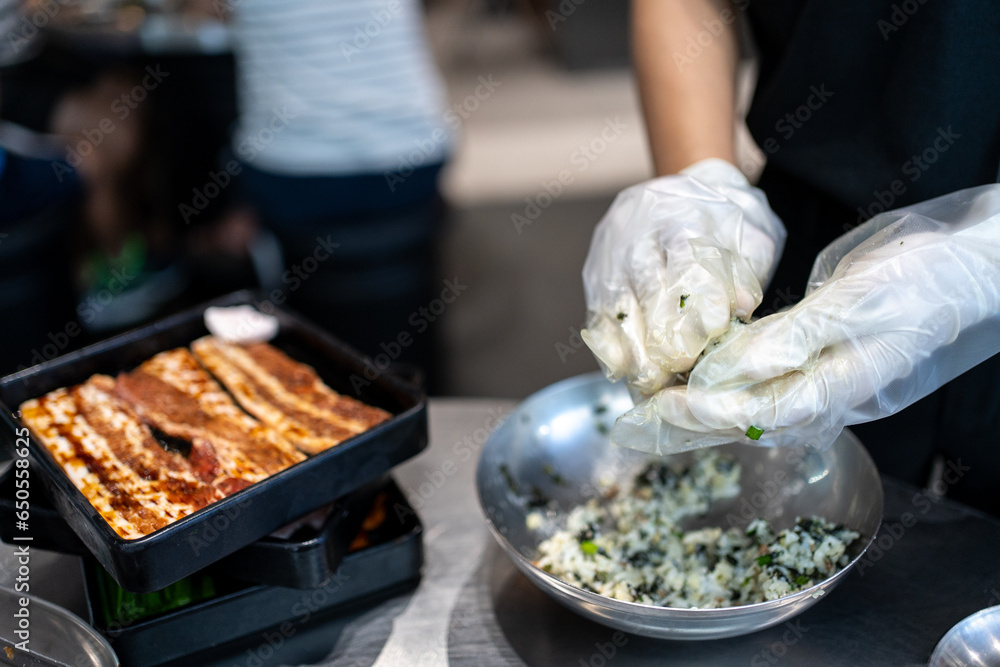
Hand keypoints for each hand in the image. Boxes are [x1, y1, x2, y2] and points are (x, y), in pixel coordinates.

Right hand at [582, 158, 785, 395]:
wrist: (686, 187)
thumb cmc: (725, 220)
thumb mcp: (751, 232)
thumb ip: (748, 266)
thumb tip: (742, 306)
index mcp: (684, 215)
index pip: (689, 257)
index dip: (701, 295)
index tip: (714, 328)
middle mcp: (639, 232)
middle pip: (647, 285)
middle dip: (664, 331)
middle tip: (680, 366)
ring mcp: (611, 254)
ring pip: (617, 304)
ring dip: (633, 348)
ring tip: (652, 382)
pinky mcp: (595, 275)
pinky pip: (597, 315)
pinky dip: (610, 347)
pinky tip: (625, 373)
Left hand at [613, 184, 999, 453]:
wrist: (975, 273)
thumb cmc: (923, 283)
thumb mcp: (852, 305)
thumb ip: (785, 342)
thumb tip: (719, 379)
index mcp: (834, 389)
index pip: (749, 413)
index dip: (696, 414)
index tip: (651, 408)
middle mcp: (826, 397)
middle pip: (740, 423)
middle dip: (682, 427)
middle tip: (629, 429)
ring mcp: (825, 385)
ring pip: (748, 410)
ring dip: (698, 413)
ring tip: (650, 412)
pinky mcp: (822, 366)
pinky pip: (764, 390)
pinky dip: (725, 391)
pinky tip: (700, 387)